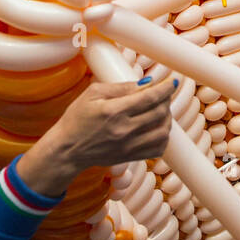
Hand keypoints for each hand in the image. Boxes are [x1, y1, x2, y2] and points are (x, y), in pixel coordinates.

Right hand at [17, 79, 175, 193]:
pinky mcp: (131, 157)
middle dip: (166, 100)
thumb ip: (121, 87)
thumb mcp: (93, 94)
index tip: (171, 82)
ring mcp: (129, 146)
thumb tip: (146, 83)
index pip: (150, 98)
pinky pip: (158, 149)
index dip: (165, 88)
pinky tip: (157, 128)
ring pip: (163, 132)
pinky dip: (163, 137)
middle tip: (163, 93)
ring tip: (161, 110)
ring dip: (167, 119)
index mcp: (114, 111)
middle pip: (159, 113)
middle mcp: (124, 130)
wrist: (67, 149)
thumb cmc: (77, 119)